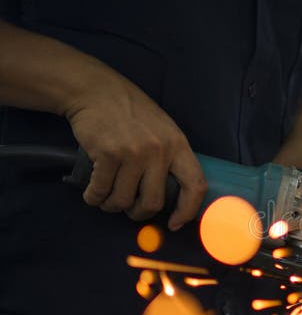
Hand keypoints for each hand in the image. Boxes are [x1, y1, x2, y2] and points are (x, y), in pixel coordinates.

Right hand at [64, 74, 206, 229]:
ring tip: (107, 199)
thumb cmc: (131, 113)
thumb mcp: (162, 130)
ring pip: (123, 200)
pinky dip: (93, 197)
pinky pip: (101, 191)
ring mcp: (134, 152)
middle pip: (153, 202)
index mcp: (178, 146)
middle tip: (129, 209)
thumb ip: (169, 158)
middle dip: (138, 213)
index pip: (195, 186)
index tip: (175, 223)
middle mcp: (159, 150)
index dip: (187, 211)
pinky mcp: (108, 154)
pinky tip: (92, 193)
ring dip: (111, 206)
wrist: (96, 91)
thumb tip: (172, 197)